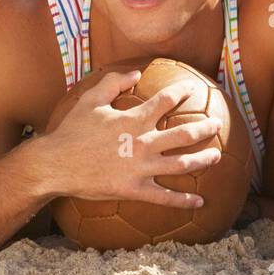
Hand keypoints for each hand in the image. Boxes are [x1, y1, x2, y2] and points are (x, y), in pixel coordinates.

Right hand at [41, 69, 222, 207]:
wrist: (56, 164)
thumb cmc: (72, 130)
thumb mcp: (90, 100)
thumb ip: (114, 82)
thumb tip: (136, 72)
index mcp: (134, 119)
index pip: (166, 101)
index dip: (183, 92)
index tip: (194, 88)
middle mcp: (143, 142)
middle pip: (184, 133)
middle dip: (205, 127)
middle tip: (217, 123)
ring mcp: (141, 168)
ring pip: (182, 164)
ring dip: (203, 160)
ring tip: (217, 156)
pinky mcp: (135, 189)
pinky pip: (165, 197)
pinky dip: (184, 201)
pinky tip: (199, 202)